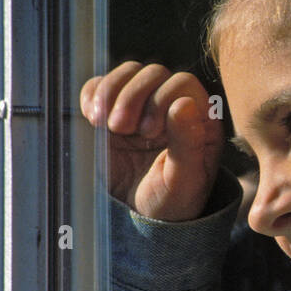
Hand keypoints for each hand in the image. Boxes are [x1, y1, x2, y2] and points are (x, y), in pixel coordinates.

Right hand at [79, 62, 221, 221]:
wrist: (142, 217)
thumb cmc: (172, 201)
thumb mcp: (184, 180)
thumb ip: (188, 143)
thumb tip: (183, 104)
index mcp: (199, 118)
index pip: (182, 83)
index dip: (161, 99)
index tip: (147, 132)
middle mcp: (172, 105)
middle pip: (153, 73)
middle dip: (132, 96)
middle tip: (121, 129)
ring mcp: (142, 104)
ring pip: (128, 73)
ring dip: (110, 92)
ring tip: (103, 125)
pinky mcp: (114, 109)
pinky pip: (101, 85)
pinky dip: (92, 95)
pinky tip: (91, 119)